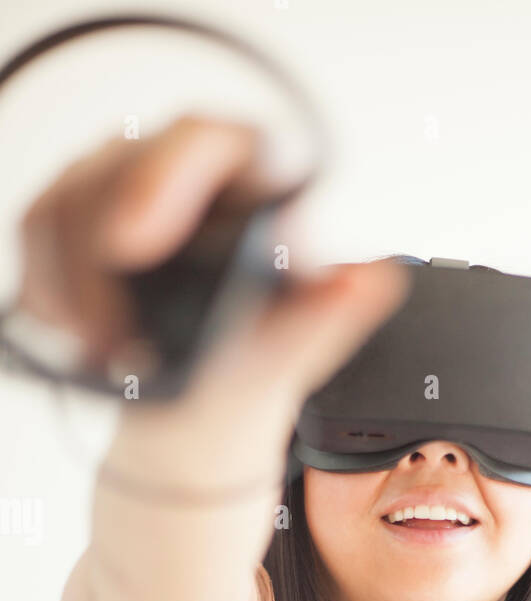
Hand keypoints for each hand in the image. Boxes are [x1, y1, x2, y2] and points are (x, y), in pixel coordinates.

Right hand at [13, 115, 408, 458]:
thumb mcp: (295, 350)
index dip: (169, 176)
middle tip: (109, 330)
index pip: (213, 142)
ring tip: (106, 351)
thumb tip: (370, 280)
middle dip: (101, 244)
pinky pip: (41, 231)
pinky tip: (79, 335)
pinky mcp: (76, 221)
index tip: (137, 239)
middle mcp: (187, 173)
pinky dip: (50, 290)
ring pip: (72, 202)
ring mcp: (125, 190)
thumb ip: (330, 315)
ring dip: (76, 285)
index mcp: (255, 183)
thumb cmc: (256, 365)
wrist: (206, 410)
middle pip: (125, 166)